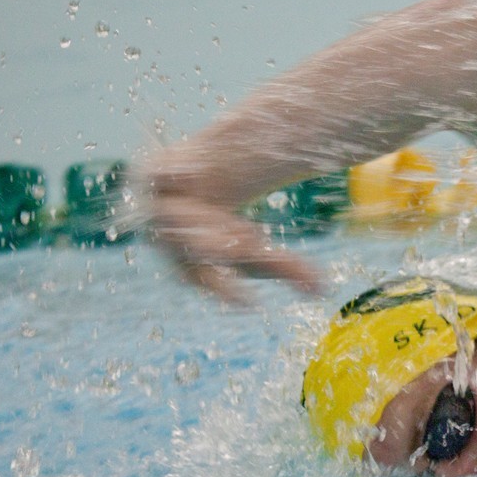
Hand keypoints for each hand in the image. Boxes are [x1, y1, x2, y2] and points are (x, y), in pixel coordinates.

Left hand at [149, 183, 323, 305]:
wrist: (193, 182)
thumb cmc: (225, 225)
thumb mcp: (257, 248)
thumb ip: (287, 269)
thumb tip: (324, 292)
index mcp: (189, 265)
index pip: (206, 279)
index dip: (226, 290)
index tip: (251, 302)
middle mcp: (169, 240)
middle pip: (190, 246)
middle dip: (217, 247)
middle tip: (250, 244)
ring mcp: (158, 206)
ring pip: (175, 216)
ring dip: (200, 221)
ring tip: (233, 219)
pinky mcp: (153, 175)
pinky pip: (159, 175)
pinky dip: (171, 176)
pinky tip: (186, 177)